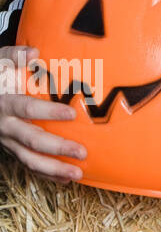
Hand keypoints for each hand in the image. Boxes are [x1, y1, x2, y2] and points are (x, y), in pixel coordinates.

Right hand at [0, 46, 86, 181]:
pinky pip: (28, 165)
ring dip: (53, 169)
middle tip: (82, 152)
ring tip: (77, 174)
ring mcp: (7, 141)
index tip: (71, 114)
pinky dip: (46, 174)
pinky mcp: (11, 149)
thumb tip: (33, 52)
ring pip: (29, 160)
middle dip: (57, 148)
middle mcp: (5, 126)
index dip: (48, 113)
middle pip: (31, 140)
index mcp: (4, 104)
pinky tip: (67, 179)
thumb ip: (13, 57)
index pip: (27, 109)